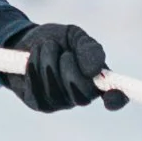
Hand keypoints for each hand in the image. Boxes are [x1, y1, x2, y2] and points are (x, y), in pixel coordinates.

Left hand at [7, 23, 127, 111]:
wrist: (25, 42)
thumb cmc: (56, 39)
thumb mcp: (74, 36)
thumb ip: (88, 48)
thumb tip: (95, 70)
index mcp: (98, 78)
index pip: (114, 97)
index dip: (117, 99)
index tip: (112, 96)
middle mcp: (81, 95)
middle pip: (83, 96)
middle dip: (70, 71)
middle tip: (63, 53)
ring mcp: (60, 102)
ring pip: (56, 92)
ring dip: (48, 64)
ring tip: (44, 47)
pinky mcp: (39, 104)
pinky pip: (37, 92)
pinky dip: (34, 70)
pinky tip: (32, 60)